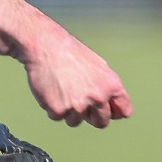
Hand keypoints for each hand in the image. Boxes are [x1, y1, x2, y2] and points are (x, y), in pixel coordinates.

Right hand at [0, 0, 132, 128]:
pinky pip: (57, 117)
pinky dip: (50, 106)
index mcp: (110, 82)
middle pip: (101, 121)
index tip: (102, 99)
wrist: (36, 39)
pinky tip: (47, 85)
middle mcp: (98, 94)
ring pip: (76, 121)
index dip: (113, 109)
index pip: (124, 110)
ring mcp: (80, 103)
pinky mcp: (59, 108)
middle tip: (74, 88)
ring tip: (59, 83)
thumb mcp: (93, 63)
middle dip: (87, 111)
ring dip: (66, 108)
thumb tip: (125, 113)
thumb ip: (109, 87)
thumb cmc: (64, 50)